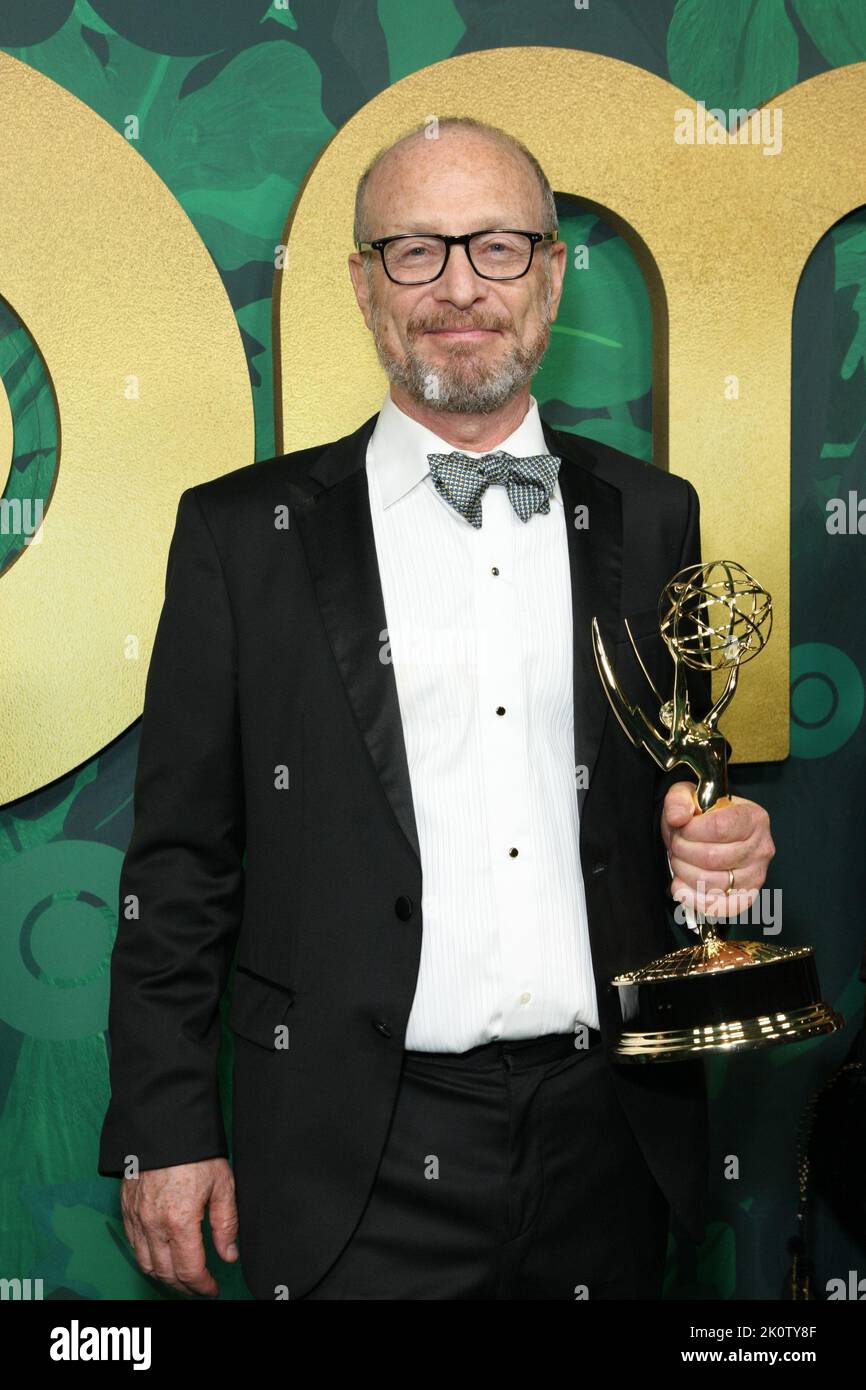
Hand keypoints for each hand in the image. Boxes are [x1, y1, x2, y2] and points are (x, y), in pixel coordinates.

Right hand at [120, 1157, 237, 1295]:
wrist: (164, 1124)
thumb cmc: (196, 1152)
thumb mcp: (222, 1184)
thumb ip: (226, 1224)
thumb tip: (228, 1254)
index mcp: (180, 1221)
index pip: (189, 1270)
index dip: (202, 1286)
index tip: (212, 1288)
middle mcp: (153, 1224)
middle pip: (166, 1273)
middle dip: (184, 1286)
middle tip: (199, 1286)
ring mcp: (136, 1218)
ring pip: (146, 1264)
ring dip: (164, 1276)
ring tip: (181, 1276)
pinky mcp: (126, 1209)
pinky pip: (133, 1245)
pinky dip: (147, 1258)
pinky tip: (161, 1256)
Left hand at [661, 782, 775, 919]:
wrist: (712, 834)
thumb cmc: (703, 817)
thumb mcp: (688, 796)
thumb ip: (679, 800)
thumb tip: (679, 818)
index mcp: (753, 818)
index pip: (720, 828)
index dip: (691, 830)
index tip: (681, 827)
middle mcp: (761, 848)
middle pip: (711, 857)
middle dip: (682, 851)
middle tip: (676, 845)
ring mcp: (756, 876)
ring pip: (711, 882)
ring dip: (684, 873)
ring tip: (680, 861)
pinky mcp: (746, 898)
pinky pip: (720, 907)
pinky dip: (694, 899)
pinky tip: (682, 886)